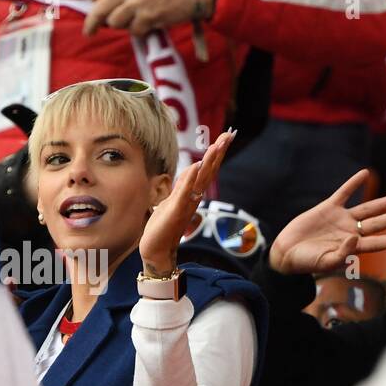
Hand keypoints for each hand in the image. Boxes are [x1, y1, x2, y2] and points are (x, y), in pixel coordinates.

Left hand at [83, 0, 205, 37]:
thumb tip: (97, 8)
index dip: (92, 0)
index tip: (92, 8)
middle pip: (97, 10)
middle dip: (92, 24)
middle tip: (89, 33)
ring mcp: (137, 2)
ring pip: (114, 23)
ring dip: (122, 25)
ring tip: (136, 18)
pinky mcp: (148, 16)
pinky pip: (133, 31)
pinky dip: (140, 30)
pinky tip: (150, 21)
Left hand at [138, 130, 235, 276]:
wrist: (156, 251)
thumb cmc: (163, 226)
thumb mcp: (173, 200)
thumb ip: (184, 186)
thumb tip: (194, 168)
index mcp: (192, 194)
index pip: (207, 170)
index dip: (216, 153)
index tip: (226, 136)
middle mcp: (193, 198)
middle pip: (209, 171)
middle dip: (219, 152)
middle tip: (229, 134)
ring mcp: (186, 204)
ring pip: (201, 179)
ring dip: (210, 161)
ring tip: (219, 144)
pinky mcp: (176, 211)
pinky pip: (185, 192)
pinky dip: (191, 179)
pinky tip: (197, 165)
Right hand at [269, 170, 385, 275]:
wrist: (287, 252)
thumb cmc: (306, 262)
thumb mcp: (326, 262)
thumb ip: (343, 253)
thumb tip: (356, 238)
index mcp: (351, 247)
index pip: (375, 243)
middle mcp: (349, 231)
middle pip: (374, 224)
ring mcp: (340, 219)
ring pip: (365, 209)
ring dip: (380, 203)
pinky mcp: (328, 208)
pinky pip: (344, 193)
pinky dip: (354, 183)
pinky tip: (365, 174)